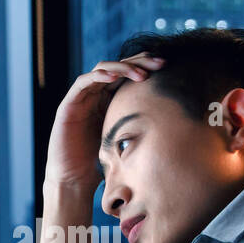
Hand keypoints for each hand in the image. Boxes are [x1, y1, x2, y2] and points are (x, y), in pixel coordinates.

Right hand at [45, 52, 164, 190]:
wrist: (74, 180)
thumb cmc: (100, 166)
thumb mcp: (127, 141)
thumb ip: (141, 127)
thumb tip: (174, 123)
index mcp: (110, 100)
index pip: (128, 75)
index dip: (146, 66)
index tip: (167, 66)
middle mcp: (96, 95)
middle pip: (118, 67)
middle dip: (139, 62)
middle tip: (160, 63)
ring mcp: (82, 98)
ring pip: (102, 69)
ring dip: (122, 68)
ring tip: (141, 74)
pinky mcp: (69, 104)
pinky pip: (83, 83)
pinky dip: (98, 76)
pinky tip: (112, 76)